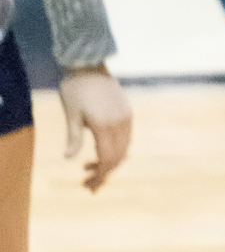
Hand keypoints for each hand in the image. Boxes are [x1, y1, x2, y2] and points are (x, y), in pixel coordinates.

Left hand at [56, 67, 130, 192]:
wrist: (89, 66)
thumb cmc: (75, 90)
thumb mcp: (71, 115)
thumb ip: (73, 137)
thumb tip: (69, 158)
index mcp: (104, 125)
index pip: (107, 158)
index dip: (100, 174)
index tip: (89, 184)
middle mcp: (120, 123)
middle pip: (118, 156)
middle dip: (105, 173)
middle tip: (89, 184)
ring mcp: (126, 118)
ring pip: (124, 149)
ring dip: (111, 162)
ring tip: (93, 169)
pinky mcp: (128, 113)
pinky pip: (127, 138)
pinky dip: (117, 150)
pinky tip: (103, 152)